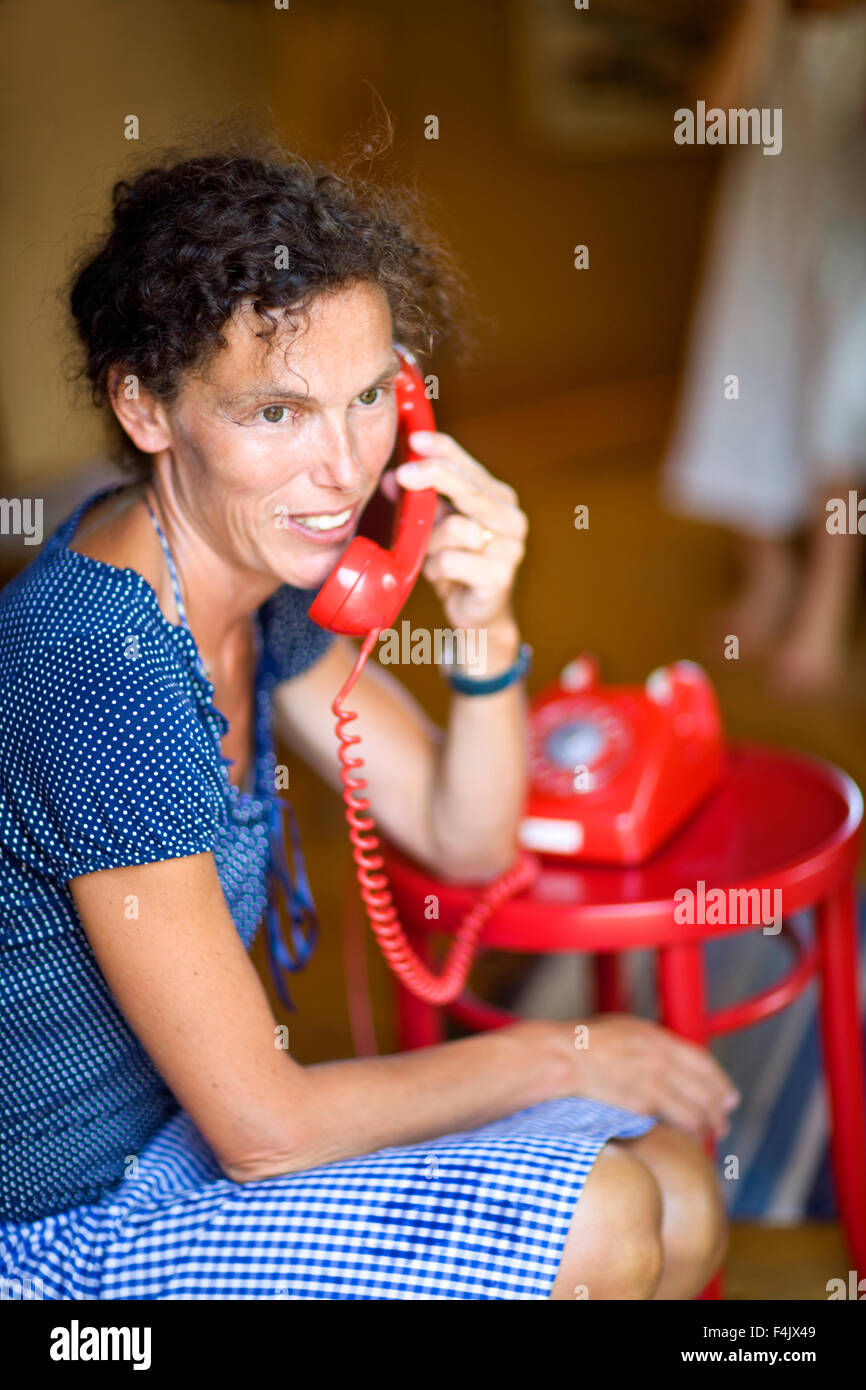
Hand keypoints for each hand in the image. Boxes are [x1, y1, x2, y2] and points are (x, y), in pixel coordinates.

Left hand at [384, 430, 527, 633]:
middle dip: (433, 476)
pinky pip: (452, 561)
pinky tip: (441, 576)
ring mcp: (510, 548)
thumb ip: (419, 501)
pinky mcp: (499, 577)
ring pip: (456, 528)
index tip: (414, 439)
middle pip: (469, 488)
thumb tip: (391, 477)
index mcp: (498, 498)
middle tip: (402, 474)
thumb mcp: (434, 528)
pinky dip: (437, 568)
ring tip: (432, 555)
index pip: (468, 465)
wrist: (479, 616)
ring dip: (432, 542)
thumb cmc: (457, 565)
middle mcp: (510, 518)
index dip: (442, 449)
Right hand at [561, 1014, 740, 1142]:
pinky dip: (691, 1131)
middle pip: (705, 1085)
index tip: (728, 1093)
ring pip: (697, 1106)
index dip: (719, 1079)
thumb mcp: (622, 1030)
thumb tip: (662, 1055)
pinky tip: (695, 1138)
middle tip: (725, 1118)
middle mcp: (662, 1057)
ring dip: (711, 1122)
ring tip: (716, 1132)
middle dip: (720, 1105)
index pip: (701, 1060)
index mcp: (657, 1037)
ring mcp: (654, 1080)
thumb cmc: (583, 1044)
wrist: (564, 1057)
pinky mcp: (644, 1103)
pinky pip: (680, 1120)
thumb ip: (647, 1043)